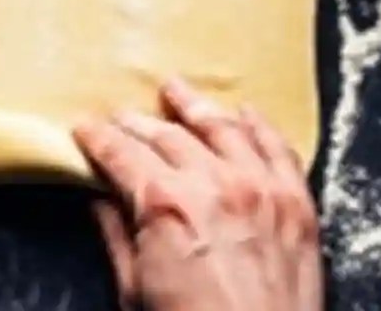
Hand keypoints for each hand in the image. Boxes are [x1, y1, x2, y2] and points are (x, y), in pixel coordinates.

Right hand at [74, 80, 321, 310]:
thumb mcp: (134, 291)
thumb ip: (118, 238)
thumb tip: (102, 204)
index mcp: (164, 205)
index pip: (121, 154)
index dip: (97, 137)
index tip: (84, 127)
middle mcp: (212, 184)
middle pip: (166, 136)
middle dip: (137, 122)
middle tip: (120, 115)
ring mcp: (260, 189)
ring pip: (221, 128)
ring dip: (194, 106)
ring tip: (175, 90)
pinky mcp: (296, 204)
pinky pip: (278, 148)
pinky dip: (259, 126)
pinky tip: (244, 112)